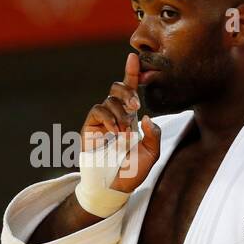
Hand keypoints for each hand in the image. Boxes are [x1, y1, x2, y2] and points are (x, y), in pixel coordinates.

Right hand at [80, 53, 161, 194]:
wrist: (113, 186)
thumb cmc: (132, 172)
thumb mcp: (151, 153)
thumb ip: (154, 134)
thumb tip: (146, 117)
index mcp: (131, 117)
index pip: (131, 91)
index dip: (132, 72)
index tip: (134, 56)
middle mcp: (115, 115)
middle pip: (117, 88)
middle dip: (127, 92)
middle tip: (134, 106)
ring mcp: (101, 120)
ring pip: (109, 100)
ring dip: (120, 114)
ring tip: (124, 134)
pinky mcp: (89, 127)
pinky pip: (98, 110)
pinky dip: (109, 119)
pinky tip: (115, 132)